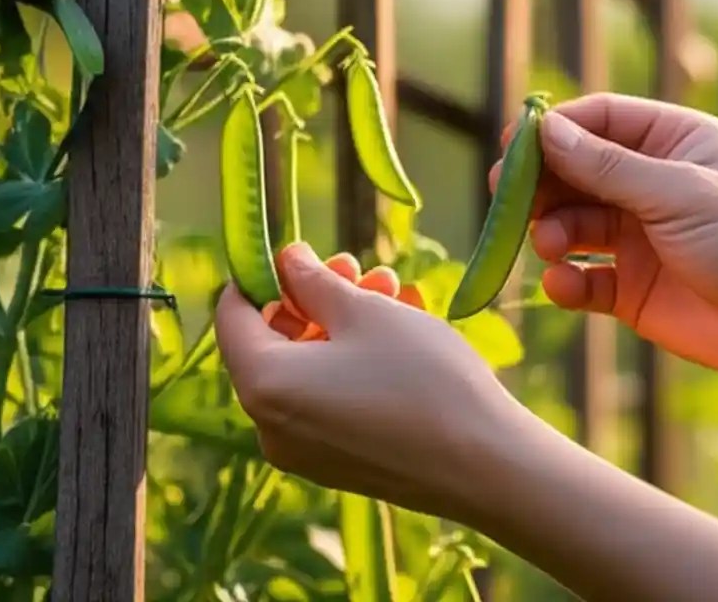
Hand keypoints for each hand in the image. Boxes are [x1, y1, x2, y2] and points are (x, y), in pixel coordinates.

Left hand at [215, 242, 527, 518]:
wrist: (485, 466)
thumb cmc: (422, 379)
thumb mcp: (364, 312)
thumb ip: (313, 281)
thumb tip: (284, 260)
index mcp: (263, 384)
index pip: (232, 315)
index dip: (259, 274)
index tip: (297, 251)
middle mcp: (270, 426)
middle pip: (272, 342)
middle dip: (313, 297)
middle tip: (357, 266)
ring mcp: (303, 452)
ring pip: (307, 368)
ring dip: (341, 324)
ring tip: (393, 292)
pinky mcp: (337, 465)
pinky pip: (328, 399)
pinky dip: (352, 362)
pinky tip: (400, 332)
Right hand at [497, 93, 717, 386]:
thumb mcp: (677, 194)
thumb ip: (607, 167)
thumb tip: (546, 131)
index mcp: (675, 144)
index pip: (601, 122)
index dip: (555, 131)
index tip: (514, 147)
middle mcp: (652, 186)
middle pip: (576, 173)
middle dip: (541, 185)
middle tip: (505, 198)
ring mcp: (639, 238)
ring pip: (571, 225)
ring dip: (551, 233)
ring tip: (550, 247)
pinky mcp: (631, 289)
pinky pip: (583, 279)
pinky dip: (566, 282)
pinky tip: (564, 286)